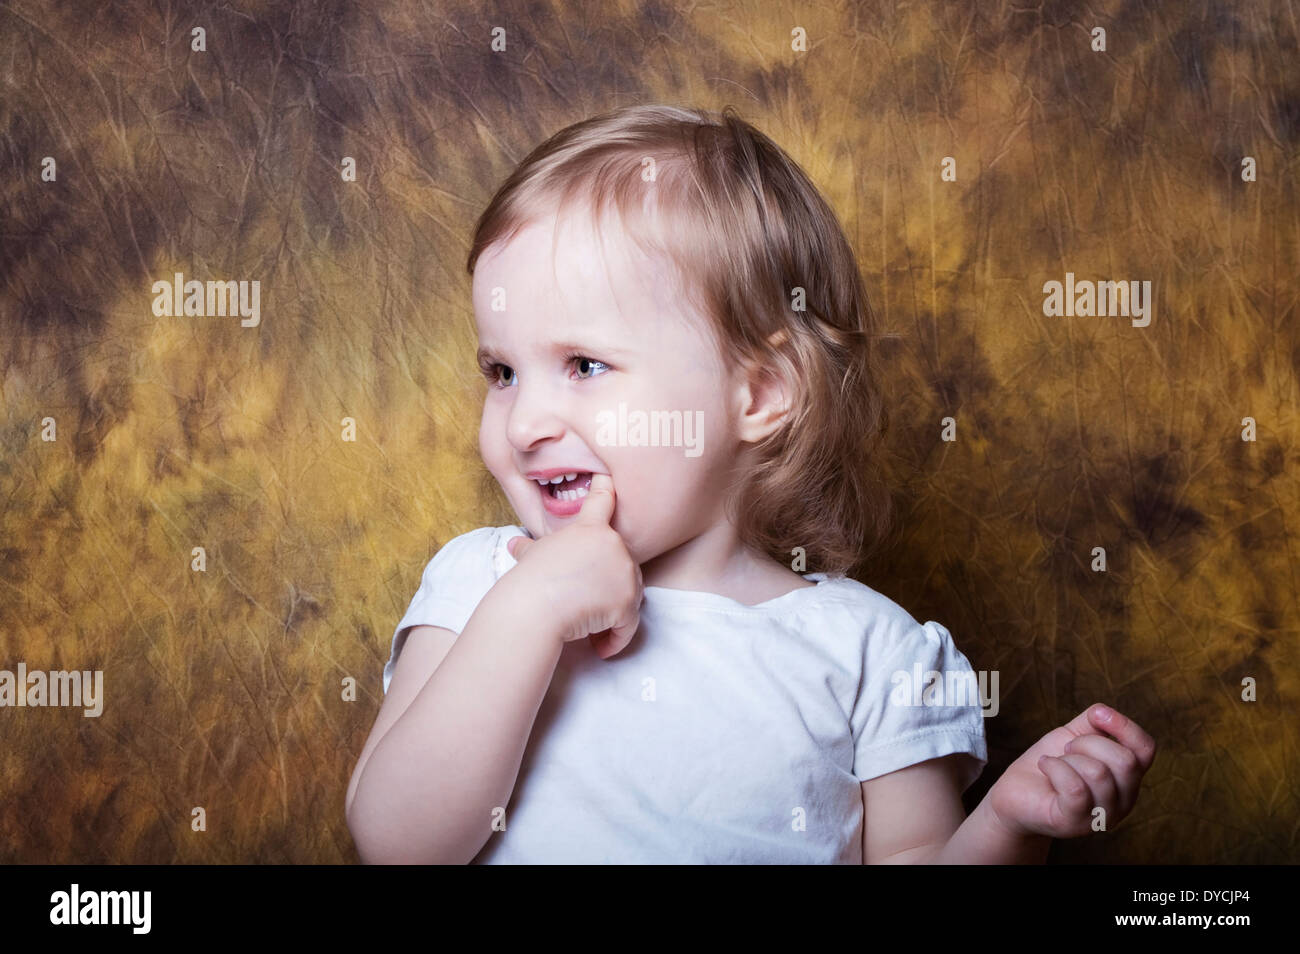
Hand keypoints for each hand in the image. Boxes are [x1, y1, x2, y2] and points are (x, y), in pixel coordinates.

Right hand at [504, 473, 642, 658]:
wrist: (535, 605)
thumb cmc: (529, 581)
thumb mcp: (531, 558)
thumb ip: (530, 551)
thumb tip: (514, 546)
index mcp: (588, 529)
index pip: (603, 500)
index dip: (608, 489)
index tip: (611, 478)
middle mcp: (612, 544)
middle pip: (623, 564)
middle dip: (609, 587)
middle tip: (586, 607)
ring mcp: (624, 571)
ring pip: (630, 595)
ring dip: (613, 615)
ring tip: (589, 627)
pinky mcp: (628, 601)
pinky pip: (629, 625)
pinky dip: (616, 639)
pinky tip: (600, 647)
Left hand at [987, 704, 1155, 839]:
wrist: (1016, 793)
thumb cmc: (1050, 765)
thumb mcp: (1074, 735)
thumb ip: (1094, 721)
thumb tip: (1103, 712)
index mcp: (1128, 779)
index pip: (1146, 749)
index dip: (1124, 725)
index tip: (1097, 715)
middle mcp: (1124, 802)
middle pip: (1125, 760)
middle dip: (1088, 743)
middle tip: (1067, 750)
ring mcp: (1101, 817)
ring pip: (1098, 772)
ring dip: (1068, 759)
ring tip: (1056, 763)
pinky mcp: (1074, 823)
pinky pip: (1074, 787)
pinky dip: (1053, 767)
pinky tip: (1045, 766)